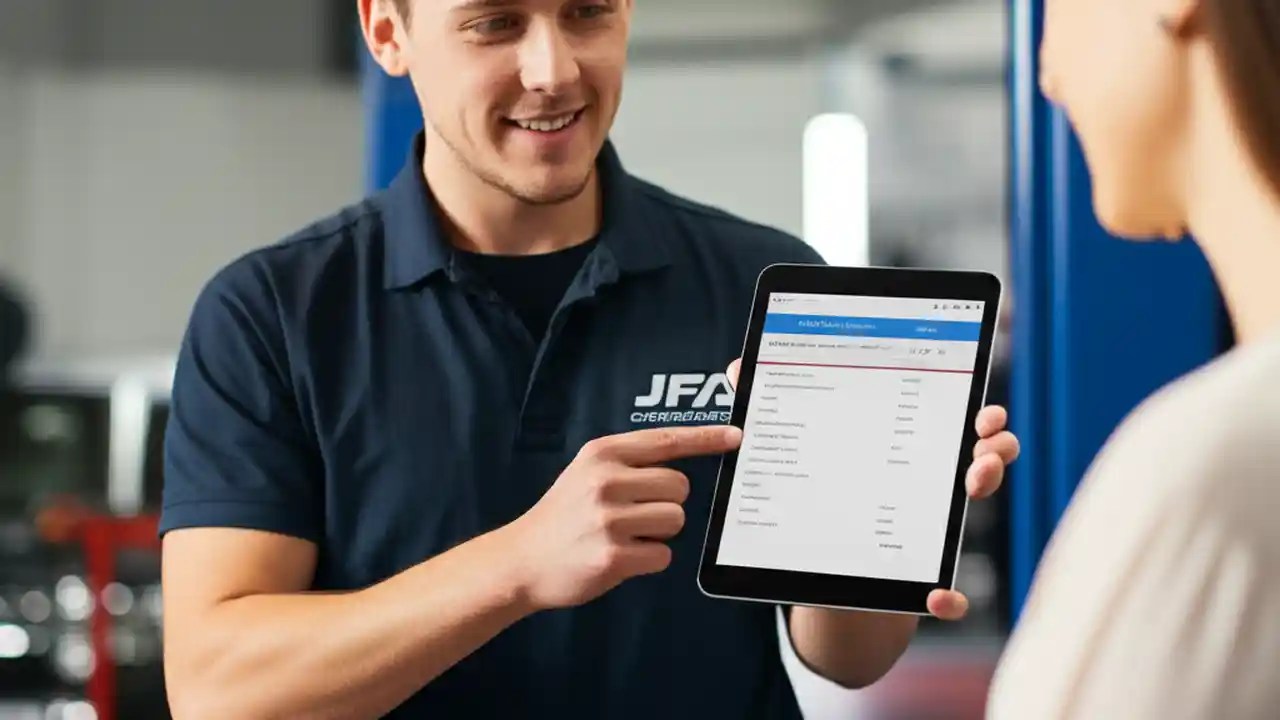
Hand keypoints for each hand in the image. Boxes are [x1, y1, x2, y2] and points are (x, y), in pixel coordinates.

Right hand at [505, 425, 742, 610]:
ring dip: (659, 533)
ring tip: (624, 536)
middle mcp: (606, 481)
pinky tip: (620, 557)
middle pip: (680, 486)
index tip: (737, 436)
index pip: (666, 440)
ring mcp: (609, 520)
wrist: (522, 560)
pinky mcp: (613, 557)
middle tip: (636, 515)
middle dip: (668, 503)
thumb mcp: (588, 472)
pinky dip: (649, 560)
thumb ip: (630, 463)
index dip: (706, 439)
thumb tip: (682, 464)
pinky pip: (662, 555)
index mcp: (602, 454)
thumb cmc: (563, 515)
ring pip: (675, 520)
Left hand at [724, 358, 1019, 620]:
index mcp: (907, 451)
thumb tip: (736, 370)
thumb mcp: (796, 453)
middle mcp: (929, 487)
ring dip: (985, 491)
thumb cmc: (817, 495)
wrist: (821, 568)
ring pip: (971, 513)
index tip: (983, 412)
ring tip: (971, 485)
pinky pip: (946, 595)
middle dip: (994, 447)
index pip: (953, 425)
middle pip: (981, 459)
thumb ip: (771, 410)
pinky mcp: (915, 581)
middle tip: (981, 447)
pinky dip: (950, 599)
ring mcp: (928, 532)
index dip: (979, 417)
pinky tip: (940, 597)